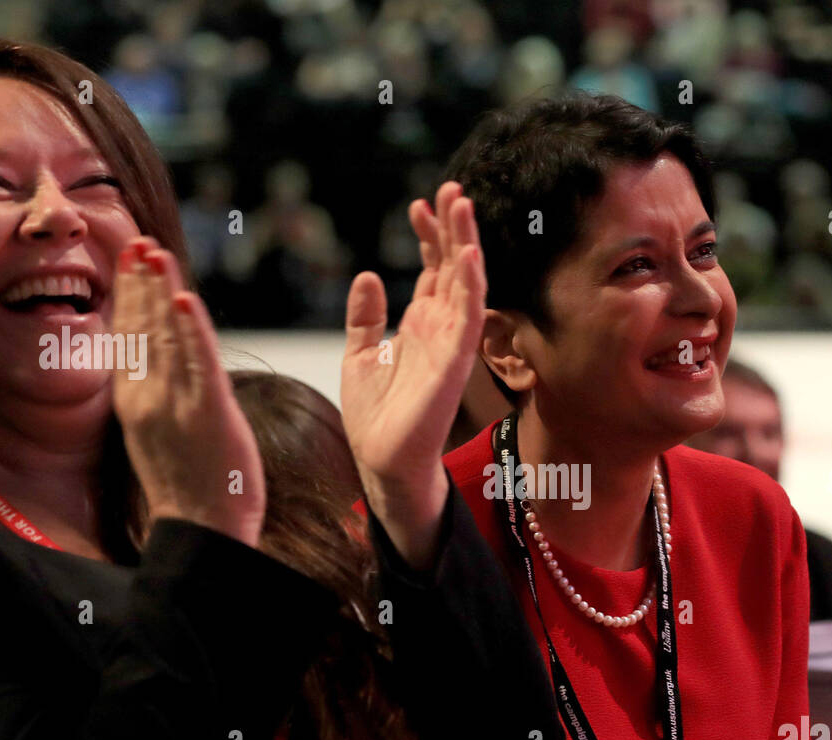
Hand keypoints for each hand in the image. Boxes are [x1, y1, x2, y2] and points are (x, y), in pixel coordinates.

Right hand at [111, 236, 264, 546]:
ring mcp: (176, 405)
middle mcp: (148, 399)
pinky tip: (184, 298)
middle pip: (142, 328)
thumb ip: (163, 399)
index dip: (129, 297)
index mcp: (135, 404)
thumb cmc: (191, 490)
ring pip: (166, 337)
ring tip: (156, 254)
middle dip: (140, 282)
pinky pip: (198, 362)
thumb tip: (170, 368)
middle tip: (138, 242)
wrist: (202, 530)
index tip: (129, 263)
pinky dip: (191, 329)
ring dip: (162, 291)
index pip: (129, 339)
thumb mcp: (163, 437)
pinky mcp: (207, 413)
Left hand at [341, 182, 486, 567]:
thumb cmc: (374, 415)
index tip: (417, 204)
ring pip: (466, 282)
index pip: (433, 269)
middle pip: (453, 267)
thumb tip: (370, 274)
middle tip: (450, 187)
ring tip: (461, 203)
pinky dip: (471, 285)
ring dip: (466, 243)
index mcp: (420, 324)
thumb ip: (365, 315)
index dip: (429, 236)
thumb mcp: (359, 353)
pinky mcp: (455, 362)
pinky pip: (469, 318)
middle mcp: (440, 328)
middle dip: (453, 227)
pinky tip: (469, 254)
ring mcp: (451, 343)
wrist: (381, 460)